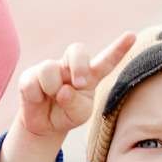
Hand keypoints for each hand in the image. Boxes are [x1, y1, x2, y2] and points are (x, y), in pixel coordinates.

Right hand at [14, 32, 136, 142]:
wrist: (44, 125)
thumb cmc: (67, 115)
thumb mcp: (79, 115)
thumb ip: (76, 104)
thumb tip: (63, 90)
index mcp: (90, 75)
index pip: (106, 61)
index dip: (119, 49)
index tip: (132, 36)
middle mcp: (70, 67)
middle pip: (77, 50)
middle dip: (78, 66)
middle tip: (79, 84)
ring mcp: (50, 68)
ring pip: (50, 69)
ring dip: (52, 89)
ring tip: (51, 98)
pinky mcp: (30, 75)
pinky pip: (32, 83)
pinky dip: (35, 96)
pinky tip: (38, 99)